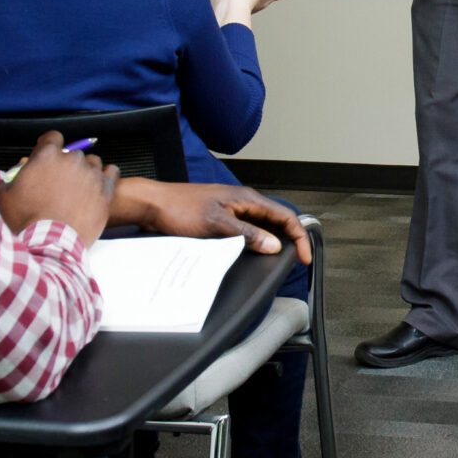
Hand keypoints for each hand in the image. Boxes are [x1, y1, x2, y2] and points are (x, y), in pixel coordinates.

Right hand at [0, 131, 117, 248]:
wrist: (49, 244)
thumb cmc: (24, 220)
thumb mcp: (4, 195)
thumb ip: (11, 177)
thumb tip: (19, 171)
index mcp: (47, 155)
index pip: (52, 138)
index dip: (49, 147)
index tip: (47, 159)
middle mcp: (72, 159)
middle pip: (73, 153)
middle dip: (66, 165)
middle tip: (60, 183)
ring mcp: (91, 173)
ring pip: (93, 162)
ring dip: (86, 171)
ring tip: (79, 188)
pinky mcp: (106, 189)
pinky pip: (112, 172)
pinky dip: (106, 177)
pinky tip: (99, 186)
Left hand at [111, 177, 312, 263]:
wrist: (153, 204)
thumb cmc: (180, 208)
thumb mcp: (216, 225)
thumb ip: (247, 235)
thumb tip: (273, 245)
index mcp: (247, 198)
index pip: (285, 216)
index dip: (299, 237)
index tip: (304, 257)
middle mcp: (243, 201)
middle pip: (278, 219)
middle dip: (292, 238)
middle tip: (299, 259)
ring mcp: (233, 208)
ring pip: (264, 224)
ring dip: (275, 239)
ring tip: (283, 258)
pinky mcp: (222, 216)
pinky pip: (249, 228)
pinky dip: (258, 240)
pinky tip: (256, 251)